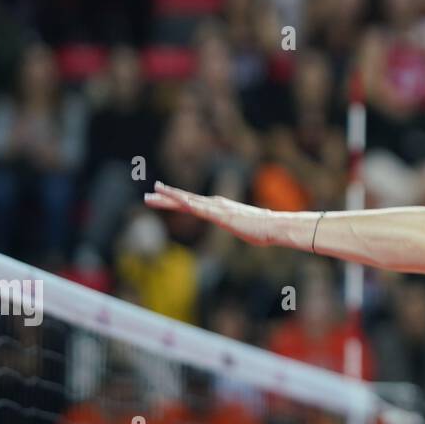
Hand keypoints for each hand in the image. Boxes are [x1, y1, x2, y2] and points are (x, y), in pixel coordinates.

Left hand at [144, 181, 278, 246]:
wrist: (275, 227)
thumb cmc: (266, 229)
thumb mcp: (251, 229)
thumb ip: (249, 226)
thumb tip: (259, 229)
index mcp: (222, 208)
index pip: (196, 203)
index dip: (179, 200)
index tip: (166, 197)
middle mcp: (217, 204)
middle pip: (187, 200)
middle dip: (167, 197)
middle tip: (150, 193)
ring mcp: (217, 208)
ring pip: (187, 201)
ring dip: (168, 198)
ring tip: (150, 196)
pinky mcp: (219, 215)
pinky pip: (196, 208)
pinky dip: (183, 202)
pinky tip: (173, 200)